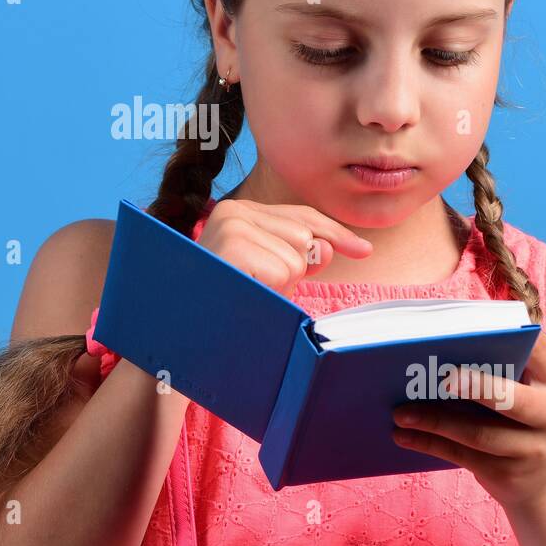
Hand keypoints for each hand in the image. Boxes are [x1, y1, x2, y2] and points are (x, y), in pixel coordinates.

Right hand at [197, 199, 372, 295]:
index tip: (363, 250)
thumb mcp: (266, 273)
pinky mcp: (233, 247)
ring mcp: (232, 226)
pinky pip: (283, 273)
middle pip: (304, 239)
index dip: (335, 234)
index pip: (302, 218)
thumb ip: (298, 256)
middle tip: (256, 287)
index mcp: (240, 211)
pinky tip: (245, 294)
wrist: (183, 334)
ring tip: (247, 292)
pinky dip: (272, 293)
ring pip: (297, 258)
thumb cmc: (226, 302)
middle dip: (293, 272)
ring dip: (280, 286)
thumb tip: (331, 249)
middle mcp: (234, 211)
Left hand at [389, 330, 545, 507]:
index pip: (536, 347)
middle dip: (475, 387)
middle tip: (442, 378)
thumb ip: (506, 365)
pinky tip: (402, 435)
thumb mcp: (534, 387)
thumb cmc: (529, 415)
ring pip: (478, 433)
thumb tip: (441, 347)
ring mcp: (533, 449)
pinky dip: (428, 443)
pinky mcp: (508, 474)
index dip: (504, 337)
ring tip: (400, 412)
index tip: (468, 333)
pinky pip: (462, 456)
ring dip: (434, 421)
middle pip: (509, 399)